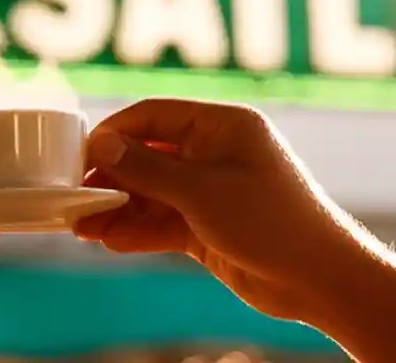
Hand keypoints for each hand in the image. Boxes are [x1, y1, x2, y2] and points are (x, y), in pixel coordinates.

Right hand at [74, 98, 355, 320]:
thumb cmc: (274, 222)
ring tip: (81, 227)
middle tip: (74, 197)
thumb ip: (148, 170)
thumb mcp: (203, 192)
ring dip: (118, 209)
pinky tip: (109, 241)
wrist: (321, 279)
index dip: (114, 133)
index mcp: (222, 126)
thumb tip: (101, 144)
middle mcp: (215, 153)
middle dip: (111, 178)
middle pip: (148, 156)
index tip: (80, 155)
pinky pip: (164, 222)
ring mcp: (211, 191)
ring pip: (152, 193)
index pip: (154, 116)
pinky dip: (137, 230)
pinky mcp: (209, 227)